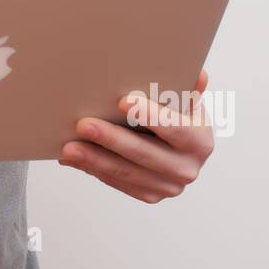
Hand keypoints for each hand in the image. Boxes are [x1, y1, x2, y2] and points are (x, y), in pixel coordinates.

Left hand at [58, 69, 213, 203]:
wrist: (179, 149)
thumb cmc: (177, 115)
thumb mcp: (187, 101)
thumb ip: (188, 89)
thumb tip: (199, 74)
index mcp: (199, 141)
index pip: (174, 128)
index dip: (149, 115)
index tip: (122, 100)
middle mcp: (187, 168)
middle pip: (144, 153)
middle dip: (111, 139)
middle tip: (83, 124)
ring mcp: (168, 186)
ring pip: (126, 172)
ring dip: (94, 159)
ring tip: (69, 147)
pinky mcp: (150, 194)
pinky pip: (118, 182)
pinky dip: (94, 169)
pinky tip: (73, 159)